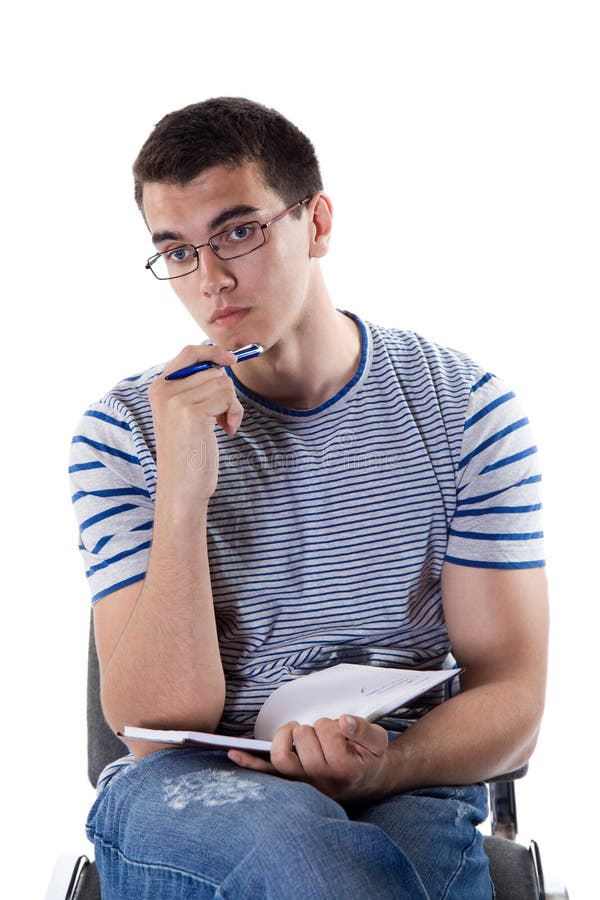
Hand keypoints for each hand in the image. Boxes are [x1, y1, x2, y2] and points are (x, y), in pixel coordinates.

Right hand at [149, 345, 243, 499]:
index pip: (189, 352)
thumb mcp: (184, 415)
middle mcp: (163, 390)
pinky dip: (234, 414)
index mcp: (159, 388)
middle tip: (221, 417)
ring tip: (221, 426)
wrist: (181, 487)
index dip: (213, 351)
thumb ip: (194, 388)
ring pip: (223, 383)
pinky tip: (226, 431)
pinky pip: (227, 397)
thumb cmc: (188, 453)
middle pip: (213, 370)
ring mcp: (176, 400)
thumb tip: (222, 361)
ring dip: (231, 405)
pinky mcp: (192, 412)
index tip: (231, 359)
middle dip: (225, 392)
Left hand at [228, 716, 389, 803]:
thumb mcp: (377, 741)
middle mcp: (320, 782)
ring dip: (285, 734)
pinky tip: (233, 751)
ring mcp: (302, 785)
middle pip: (301, 739)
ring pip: (280, 756)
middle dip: (311, 726)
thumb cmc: (368, 757)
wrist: (364, 781)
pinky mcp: (290, 784)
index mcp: (345, 770)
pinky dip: (248, 762)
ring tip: (297, 731)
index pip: (326, 731)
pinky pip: (264, 775)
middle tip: (323, 732)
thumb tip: (343, 721)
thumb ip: (363, 729)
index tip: (340, 729)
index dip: (330, 723)